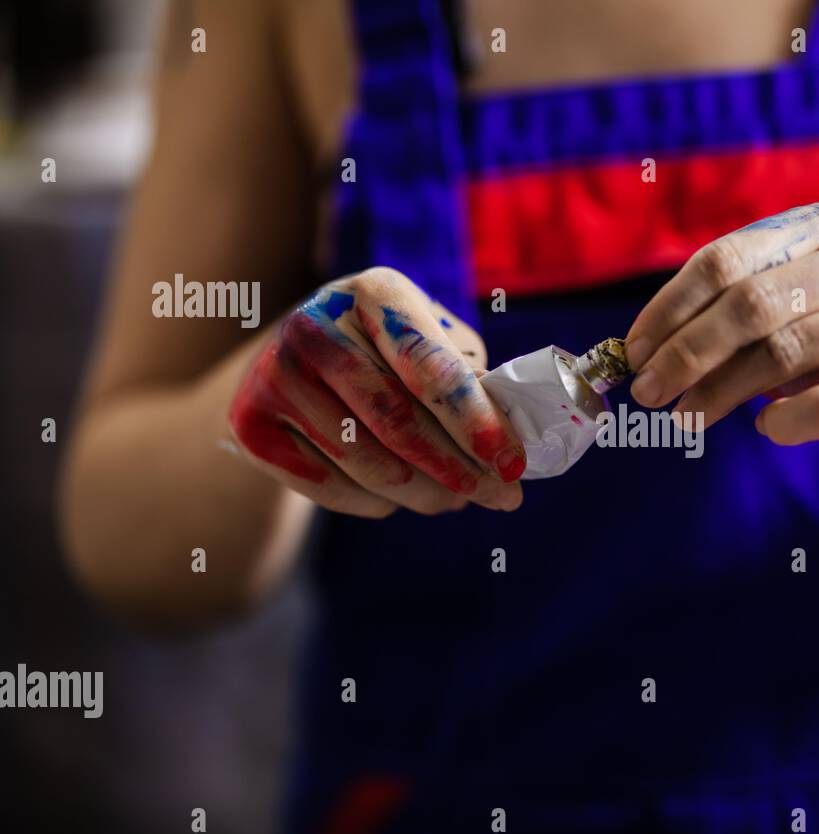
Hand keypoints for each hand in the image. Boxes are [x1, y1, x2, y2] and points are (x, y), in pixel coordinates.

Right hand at [228, 267, 525, 515]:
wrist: (294, 362)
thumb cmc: (390, 353)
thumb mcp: (434, 342)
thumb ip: (471, 378)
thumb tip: (510, 437)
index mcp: (374, 292)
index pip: (430, 366)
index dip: (476, 421)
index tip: (513, 465)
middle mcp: (314, 324)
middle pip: (397, 421)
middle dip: (458, 469)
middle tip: (501, 498)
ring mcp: (274, 373)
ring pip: (369, 463)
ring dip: (425, 493)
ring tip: (454, 499)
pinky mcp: (251, 423)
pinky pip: (330, 487)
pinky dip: (377, 503)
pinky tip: (401, 496)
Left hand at [623, 202, 818, 475]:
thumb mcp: (796, 305)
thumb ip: (734, 313)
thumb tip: (646, 353)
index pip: (727, 259)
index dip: (671, 308)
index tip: (633, 352)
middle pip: (754, 302)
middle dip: (688, 352)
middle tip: (649, 393)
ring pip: (789, 350)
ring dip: (724, 391)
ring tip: (687, 419)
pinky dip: (791, 420)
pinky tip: (765, 429)